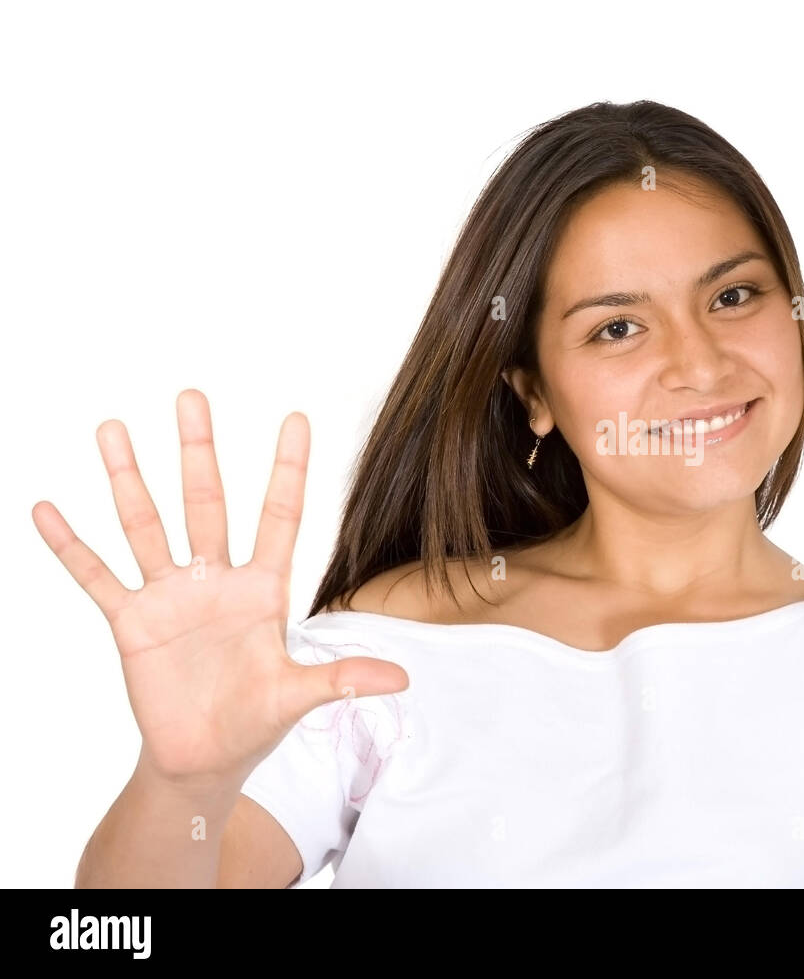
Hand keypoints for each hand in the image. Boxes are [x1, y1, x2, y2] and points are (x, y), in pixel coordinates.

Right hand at [32, 390, 409, 788]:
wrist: (204, 760)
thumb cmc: (256, 722)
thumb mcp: (299, 697)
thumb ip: (343, 679)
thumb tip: (402, 678)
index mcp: (263, 590)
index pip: (280, 516)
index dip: (288, 469)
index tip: (297, 417)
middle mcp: (216, 580)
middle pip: (206, 502)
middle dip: (198, 451)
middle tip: (191, 396)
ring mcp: (171, 597)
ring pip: (147, 525)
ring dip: (129, 479)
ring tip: (112, 428)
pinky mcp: (132, 623)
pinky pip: (97, 577)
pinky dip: (71, 545)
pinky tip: (47, 508)